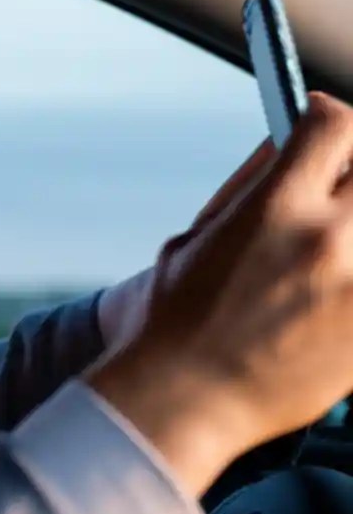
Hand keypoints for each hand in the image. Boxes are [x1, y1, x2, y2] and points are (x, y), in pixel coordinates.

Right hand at [89, 93, 352, 497]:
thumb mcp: (193, 239)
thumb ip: (249, 188)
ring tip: (329, 237)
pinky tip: (328, 284)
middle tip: (333, 181)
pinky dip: (352, 272)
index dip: (325, 113)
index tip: (317, 119)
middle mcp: (329, 238)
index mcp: (278, 207)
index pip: (334, 123)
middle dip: (351, 165)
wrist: (188, 400)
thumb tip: (284, 146)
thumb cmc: (178, 321)